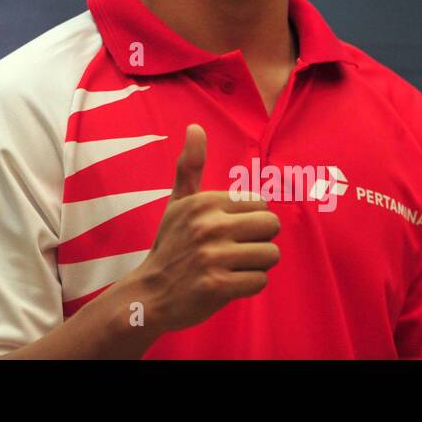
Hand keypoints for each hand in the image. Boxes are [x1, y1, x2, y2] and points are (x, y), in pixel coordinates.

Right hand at [131, 123, 280, 333]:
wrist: (150, 293)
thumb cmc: (171, 245)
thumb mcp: (178, 203)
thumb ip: (190, 166)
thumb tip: (195, 127)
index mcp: (203, 202)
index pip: (260, 203)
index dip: (250, 219)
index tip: (228, 230)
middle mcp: (209, 226)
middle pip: (271, 225)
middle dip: (260, 240)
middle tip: (236, 249)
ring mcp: (213, 256)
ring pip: (270, 254)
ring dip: (256, 264)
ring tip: (231, 266)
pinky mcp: (218, 285)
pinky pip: (260, 280)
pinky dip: (249, 284)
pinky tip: (228, 283)